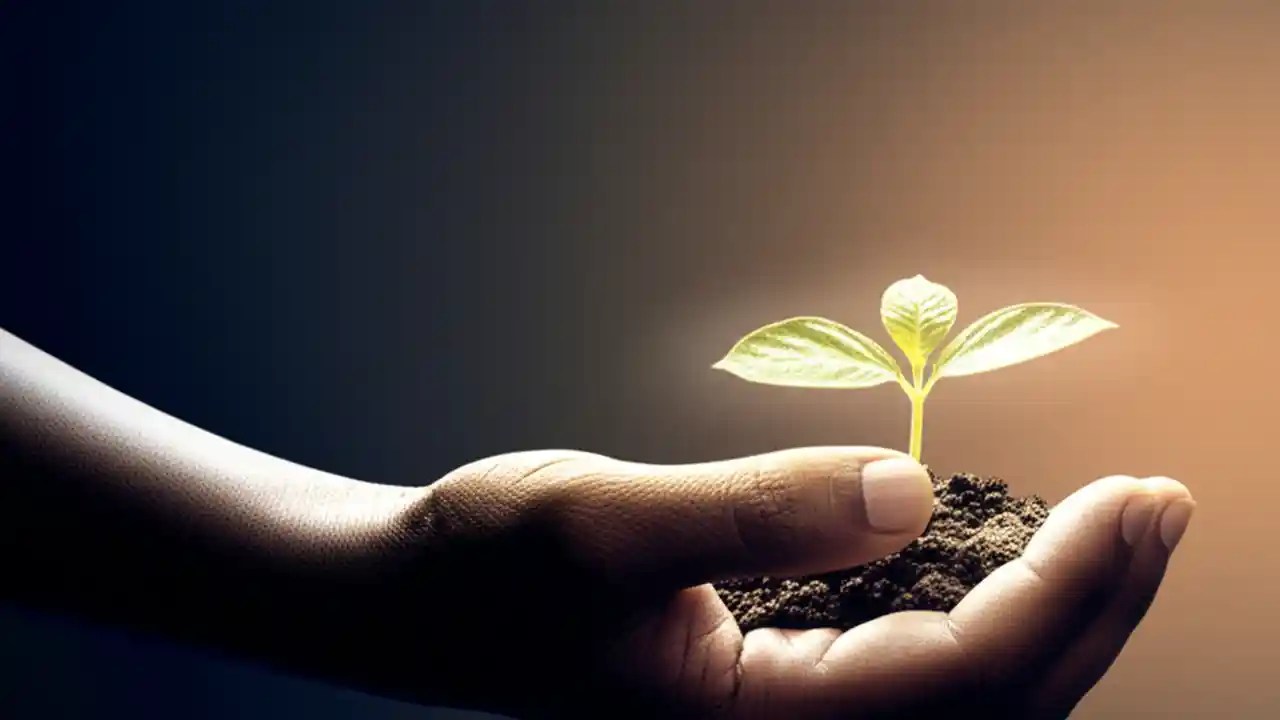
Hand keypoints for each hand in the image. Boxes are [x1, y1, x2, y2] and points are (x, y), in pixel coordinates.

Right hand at [387, 447, 1193, 718]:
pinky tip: (1011, 559)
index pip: (958, 676)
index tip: (1138, 499)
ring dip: (1054, 616)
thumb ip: (757, 512)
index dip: (1066, 589)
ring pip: (964, 700)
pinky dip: (988, 619)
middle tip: (1160, 506)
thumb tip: (913, 489)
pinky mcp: (779, 693)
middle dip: (1092, 608)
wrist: (421, 602)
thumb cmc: (490, 567)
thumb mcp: (604, 522)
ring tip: (1117, 529)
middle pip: (990, 704)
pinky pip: (917, 676)